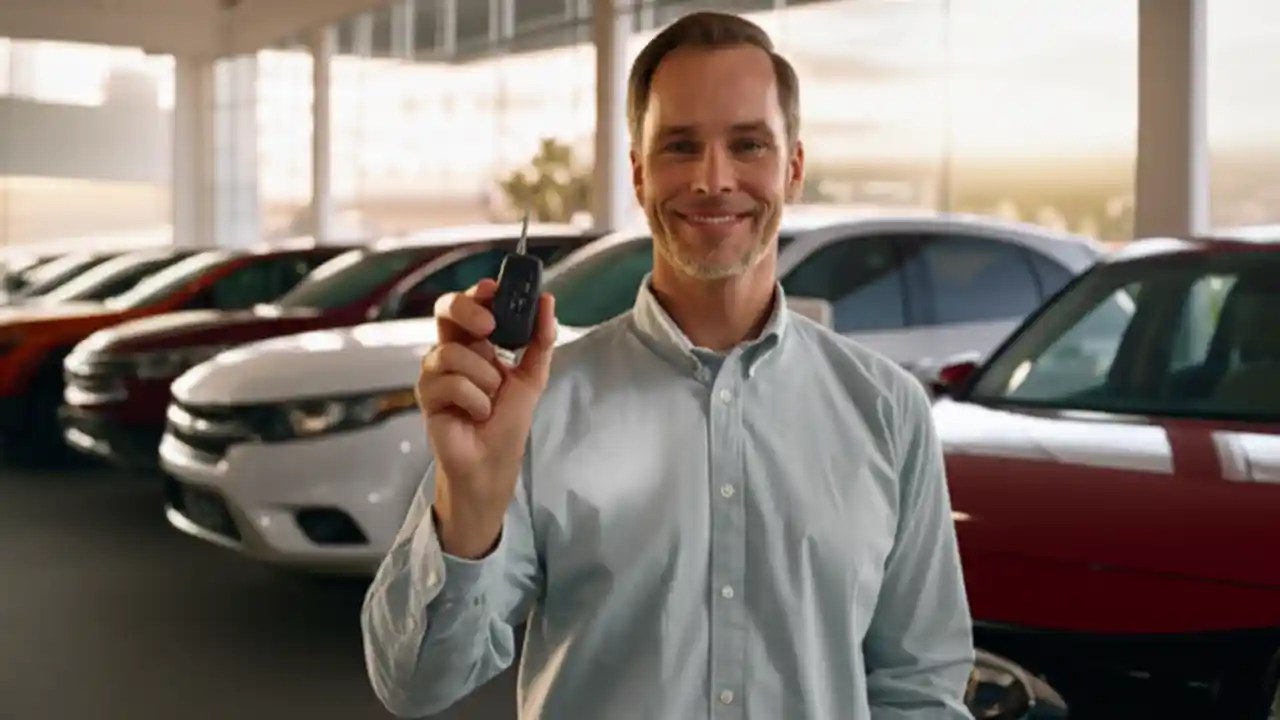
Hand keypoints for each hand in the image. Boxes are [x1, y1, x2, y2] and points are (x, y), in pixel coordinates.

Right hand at [416, 278, 556, 557]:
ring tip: (490, 400)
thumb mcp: (533, 376)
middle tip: (489, 327)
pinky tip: (476, 413)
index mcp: (476, 342)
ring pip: (452, 352)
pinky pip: (448, 382)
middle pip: (445, 310)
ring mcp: (436, 372)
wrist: (493, 462)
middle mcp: (452, 351)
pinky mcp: (426, 394)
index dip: (478, 293)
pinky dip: (473, 399)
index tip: (495, 290)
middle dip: (467, 310)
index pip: (469, 304)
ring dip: (483, 378)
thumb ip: (541, 339)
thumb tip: (548, 302)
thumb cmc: (507, 421)